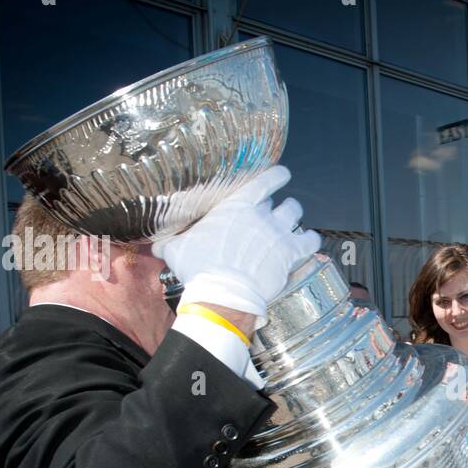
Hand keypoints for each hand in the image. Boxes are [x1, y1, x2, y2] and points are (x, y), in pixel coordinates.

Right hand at [153, 165, 320, 329]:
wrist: (223, 293)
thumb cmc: (199, 269)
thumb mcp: (177, 250)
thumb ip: (171, 242)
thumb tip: (156, 245)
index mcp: (236, 205)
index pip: (265, 180)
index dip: (277, 175)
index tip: (282, 174)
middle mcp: (261, 214)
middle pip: (280, 202)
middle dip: (279, 207)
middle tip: (274, 217)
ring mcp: (278, 233)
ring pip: (296, 214)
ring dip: (295, 218)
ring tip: (292, 225)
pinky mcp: (291, 254)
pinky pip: (311, 240)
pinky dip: (311, 239)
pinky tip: (309, 242)